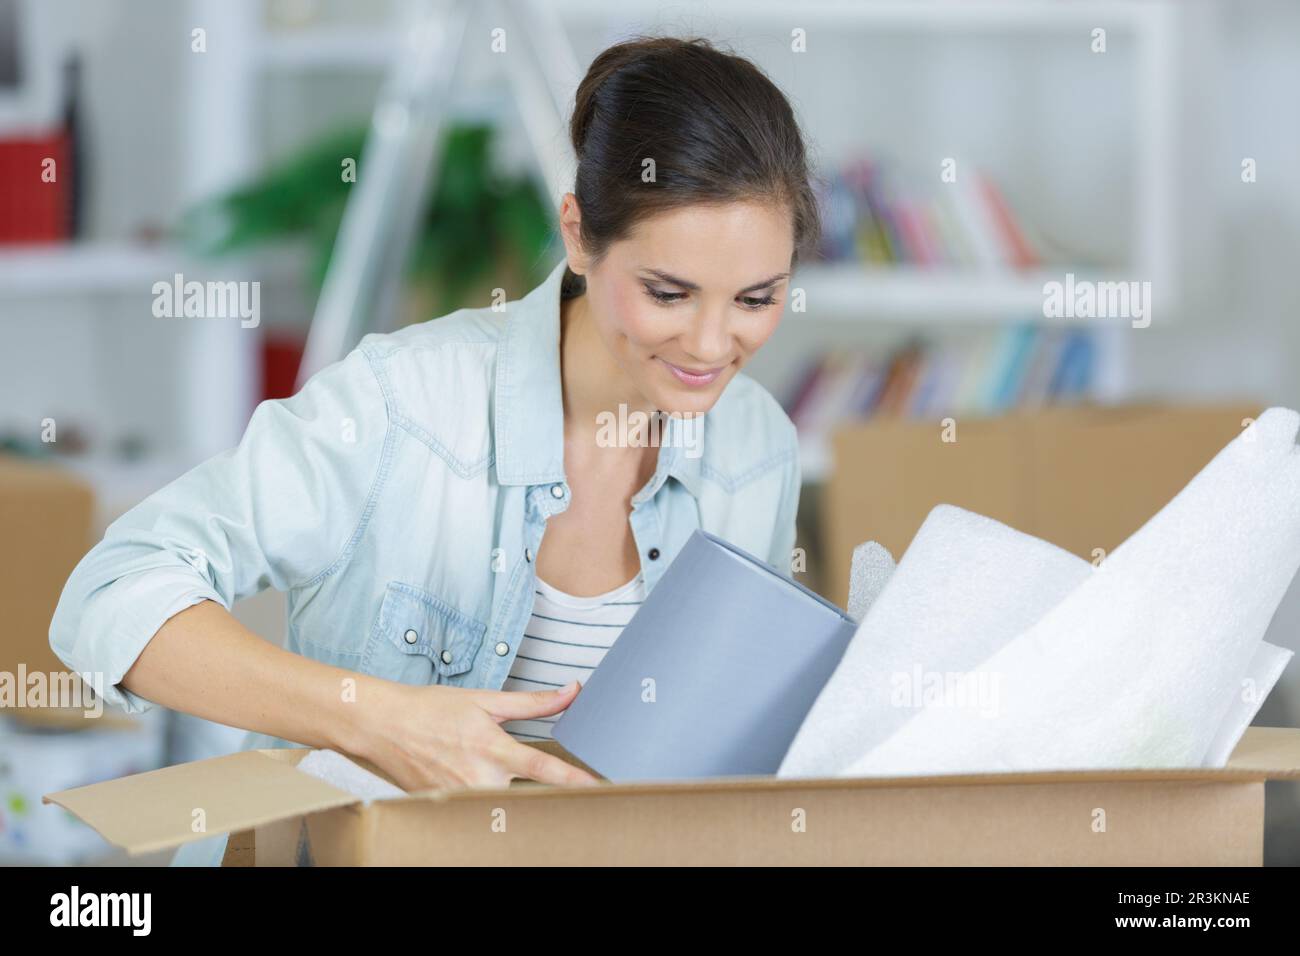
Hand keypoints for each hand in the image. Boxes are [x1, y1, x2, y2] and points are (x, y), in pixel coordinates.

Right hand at [350, 678, 599, 790]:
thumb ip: (533, 703)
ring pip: (500, 803)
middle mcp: (480, 778)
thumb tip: (572, 691)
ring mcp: (462, 797)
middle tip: (512, 768)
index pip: (542, 767)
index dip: (572, 779)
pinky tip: (461, 776)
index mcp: (493, 748)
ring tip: (476, 768)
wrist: (384, 725)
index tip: (596, 787)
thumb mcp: (486, 700)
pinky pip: (476, 809)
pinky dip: (480, 798)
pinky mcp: (447, 808)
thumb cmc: (433, 709)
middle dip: (532, 787)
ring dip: (504, 791)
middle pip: (525, 793)